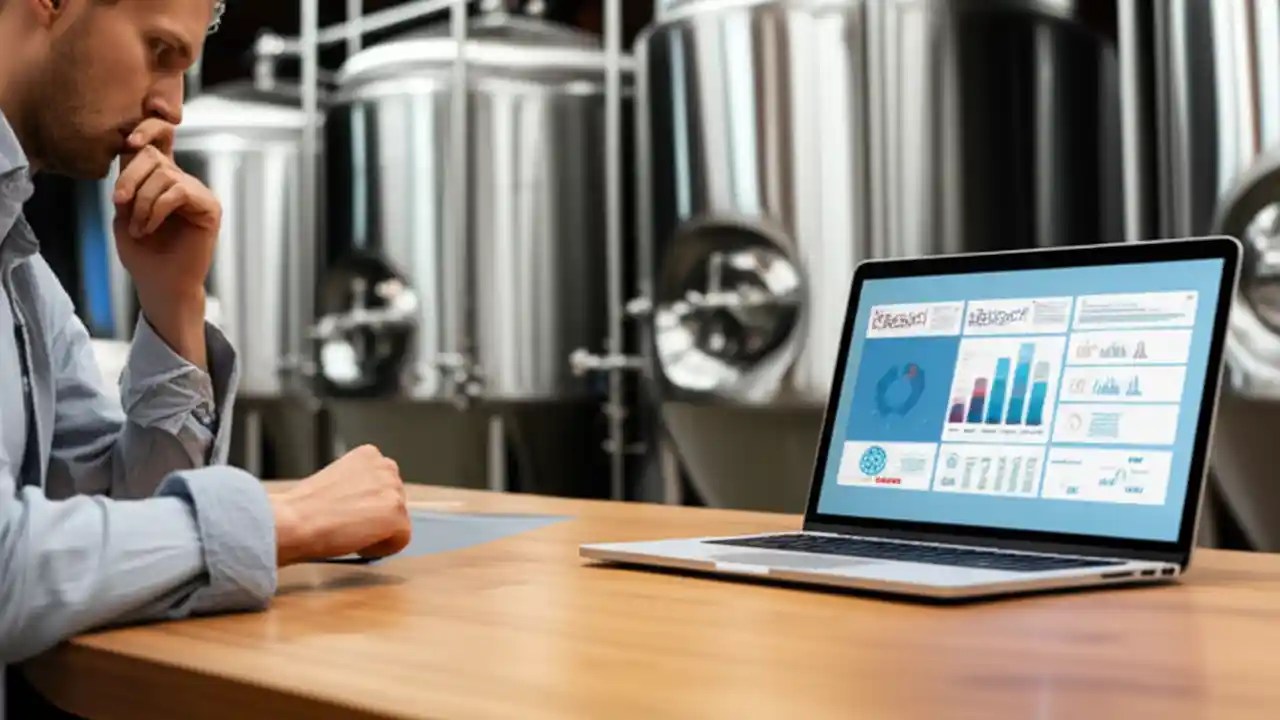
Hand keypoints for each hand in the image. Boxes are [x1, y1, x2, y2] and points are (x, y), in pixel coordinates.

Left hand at [113, 118, 219, 367]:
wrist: (159, 284)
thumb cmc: (142, 253)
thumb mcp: (124, 211)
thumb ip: (128, 182)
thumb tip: (134, 152)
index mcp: (162, 178)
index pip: (160, 139)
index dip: (148, 129)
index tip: (129, 142)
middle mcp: (182, 181)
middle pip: (154, 155)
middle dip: (131, 177)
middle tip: (119, 203)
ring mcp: (198, 193)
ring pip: (164, 175)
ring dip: (142, 202)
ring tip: (138, 227)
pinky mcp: (209, 207)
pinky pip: (178, 192)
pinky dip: (157, 209)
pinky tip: (149, 227)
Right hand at [270, 446, 412, 564]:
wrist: (294, 521)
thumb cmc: (302, 507)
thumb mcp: (334, 479)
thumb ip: (357, 485)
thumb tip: (367, 504)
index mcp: (368, 455)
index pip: (384, 483)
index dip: (367, 504)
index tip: (349, 512)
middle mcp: (385, 467)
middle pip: (395, 501)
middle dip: (376, 516)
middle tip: (349, 526)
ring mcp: (393, 490)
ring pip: (399, 520)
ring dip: (379, 532)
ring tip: (350, 533)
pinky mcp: (396, 515)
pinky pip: (401, 540)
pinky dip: (382, 548)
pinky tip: (358, 544)